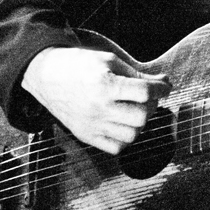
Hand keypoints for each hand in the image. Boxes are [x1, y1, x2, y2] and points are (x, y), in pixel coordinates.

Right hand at [21, 46, 167, 153]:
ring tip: (134, 109)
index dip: (160, 88)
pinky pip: (115, 148)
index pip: (144, 92)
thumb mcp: (109, 61)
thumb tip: (163, 83)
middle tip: (147, 97)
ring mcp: (91, 125)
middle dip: (151, 105)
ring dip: (139, 123)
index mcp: (105, 85)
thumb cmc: (78, 64)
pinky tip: (122, 123)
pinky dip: (125, 138)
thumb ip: (136, 75)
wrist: (46, 75)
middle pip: (141, 117)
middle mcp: (98, 108)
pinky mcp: (85, 136)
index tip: (164, 86)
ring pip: (132, 135)